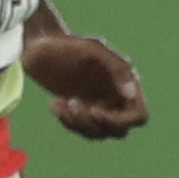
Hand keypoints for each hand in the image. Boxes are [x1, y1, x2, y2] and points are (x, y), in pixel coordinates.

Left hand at [26, 29, 147, 138]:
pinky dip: (67, 121)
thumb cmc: (69, 44)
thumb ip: (117, 68)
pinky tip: (55, 103)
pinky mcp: (82, 112)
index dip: (122, 121)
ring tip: (63, 101)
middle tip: (74, 102)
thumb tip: (132, 94)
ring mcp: (99, 106)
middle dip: (96, 123)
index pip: (139, 116)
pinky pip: (81, 130)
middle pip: (119, 131)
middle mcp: (116, 98)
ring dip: (79, 123)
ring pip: (99, 134)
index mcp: (126, 84)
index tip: (95, 111)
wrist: (39, 44)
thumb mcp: (94, 50)